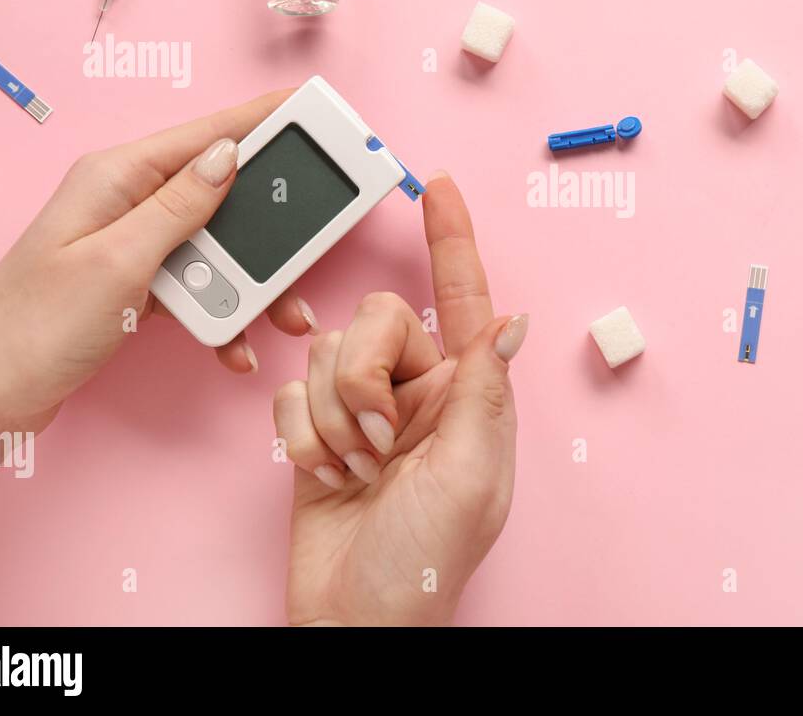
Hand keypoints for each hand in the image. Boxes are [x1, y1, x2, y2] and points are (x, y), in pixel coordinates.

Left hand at [0, 89, 317, 435]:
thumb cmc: (36, 327)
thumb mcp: (120, 261)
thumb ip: (180, 206)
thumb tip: (229, 155)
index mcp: (118, 177)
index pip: (207, 134)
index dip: (261, 118)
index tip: (307, 105)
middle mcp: (126, 201)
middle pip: (222, 196)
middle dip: (270, 228)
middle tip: (314, 245)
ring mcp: (131, 242)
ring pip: (216, 249)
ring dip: (251, 285)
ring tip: (283, 316)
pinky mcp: (135, 282)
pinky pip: (197, 287)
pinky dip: (222, 315)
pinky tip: (237, 344)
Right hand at [274, 172, 525, 625]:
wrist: (352, 617)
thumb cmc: (423, 559)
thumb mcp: (468, 473)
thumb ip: (481, 389)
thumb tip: (512, 318)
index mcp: (467, 395)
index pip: (463, 300)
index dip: (453, 241)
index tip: (440, 186)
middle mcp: (417, 392)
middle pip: (375, 321)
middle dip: (362, 378)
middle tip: (377, 442)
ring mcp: (365, 409)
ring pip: (326, 353)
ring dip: (332, 417)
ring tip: (355, 469)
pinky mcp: (317, 429)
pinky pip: (291, 392)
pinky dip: (300, 435)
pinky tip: (322, 473)